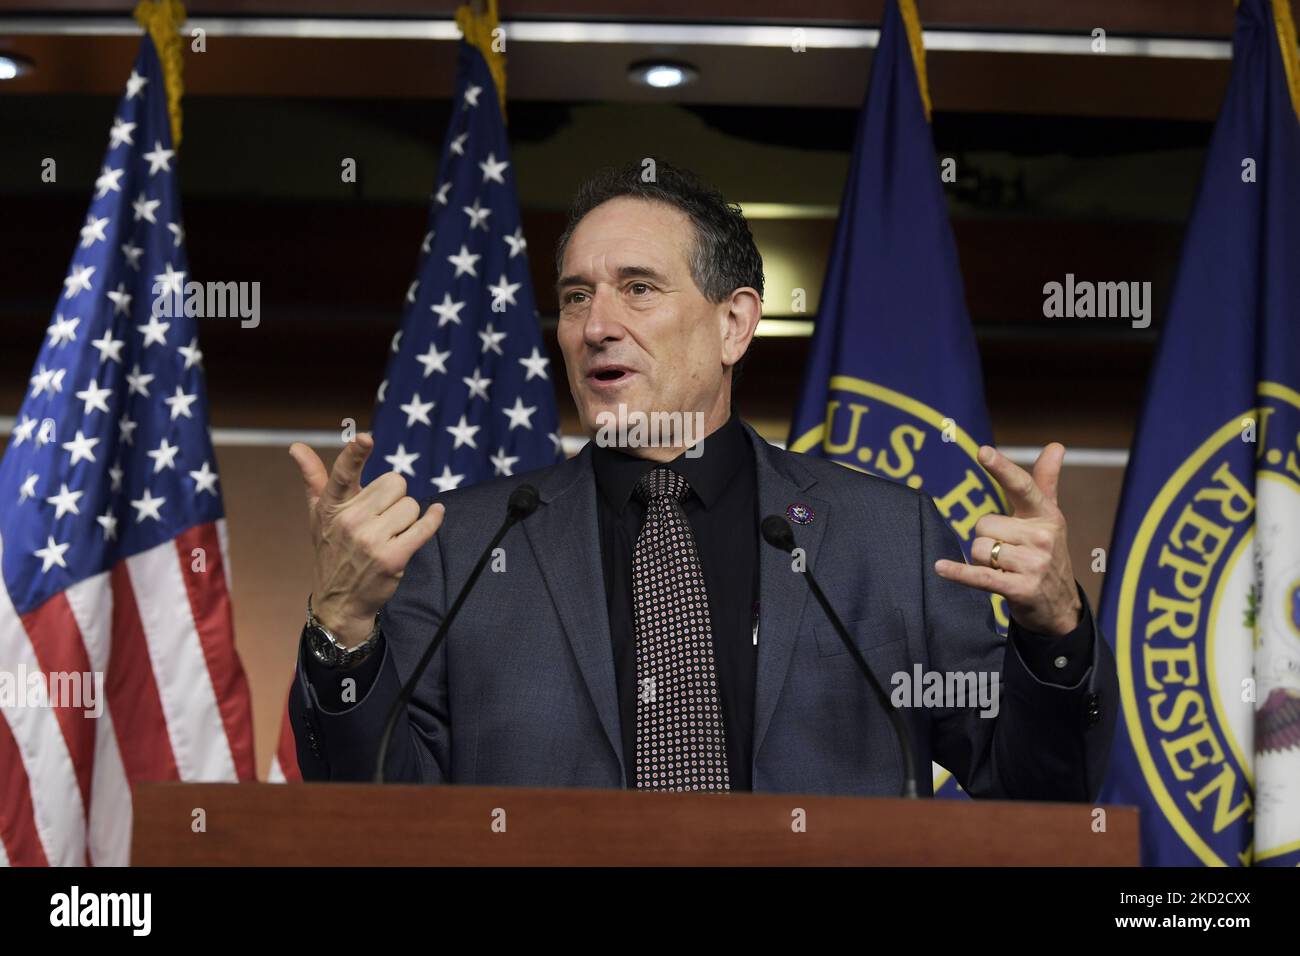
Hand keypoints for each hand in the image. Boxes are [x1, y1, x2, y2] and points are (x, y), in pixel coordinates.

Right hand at [289, 434, 443, 647]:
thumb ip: (313, 478)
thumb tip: (296, 447)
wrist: (339, 601)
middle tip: (382, 516)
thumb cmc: (331, 550)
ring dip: (408, 517)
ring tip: (391, 532)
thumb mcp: (319, 515)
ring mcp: (371, 541)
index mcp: (332, 507)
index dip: (355, 454)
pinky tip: (437, 513)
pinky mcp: (393, 558)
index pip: (343, 474)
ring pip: (411, 505)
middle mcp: (350, 522)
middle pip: (395, 483)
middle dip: (394, 497)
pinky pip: (424, 526)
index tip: (366, 438)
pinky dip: (434, 518)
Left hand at [933, 443, 1081, 636]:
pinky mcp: (1021, 588)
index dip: (1001, 468)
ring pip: (978, 548)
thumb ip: (1046, 482)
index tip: (982, 452)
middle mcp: (1042, 536)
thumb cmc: (1047, 554)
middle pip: (983, 524)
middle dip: (986, 538)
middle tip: (1006, 552)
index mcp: (1047, 515)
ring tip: (1004, 568)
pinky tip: (941, 567)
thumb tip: (1055, 445)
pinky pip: (979, 575)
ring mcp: (1034, 564)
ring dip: (980, 559)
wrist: (1060, 607)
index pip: (1022, 486)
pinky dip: (958, 572)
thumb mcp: (1050, 518)